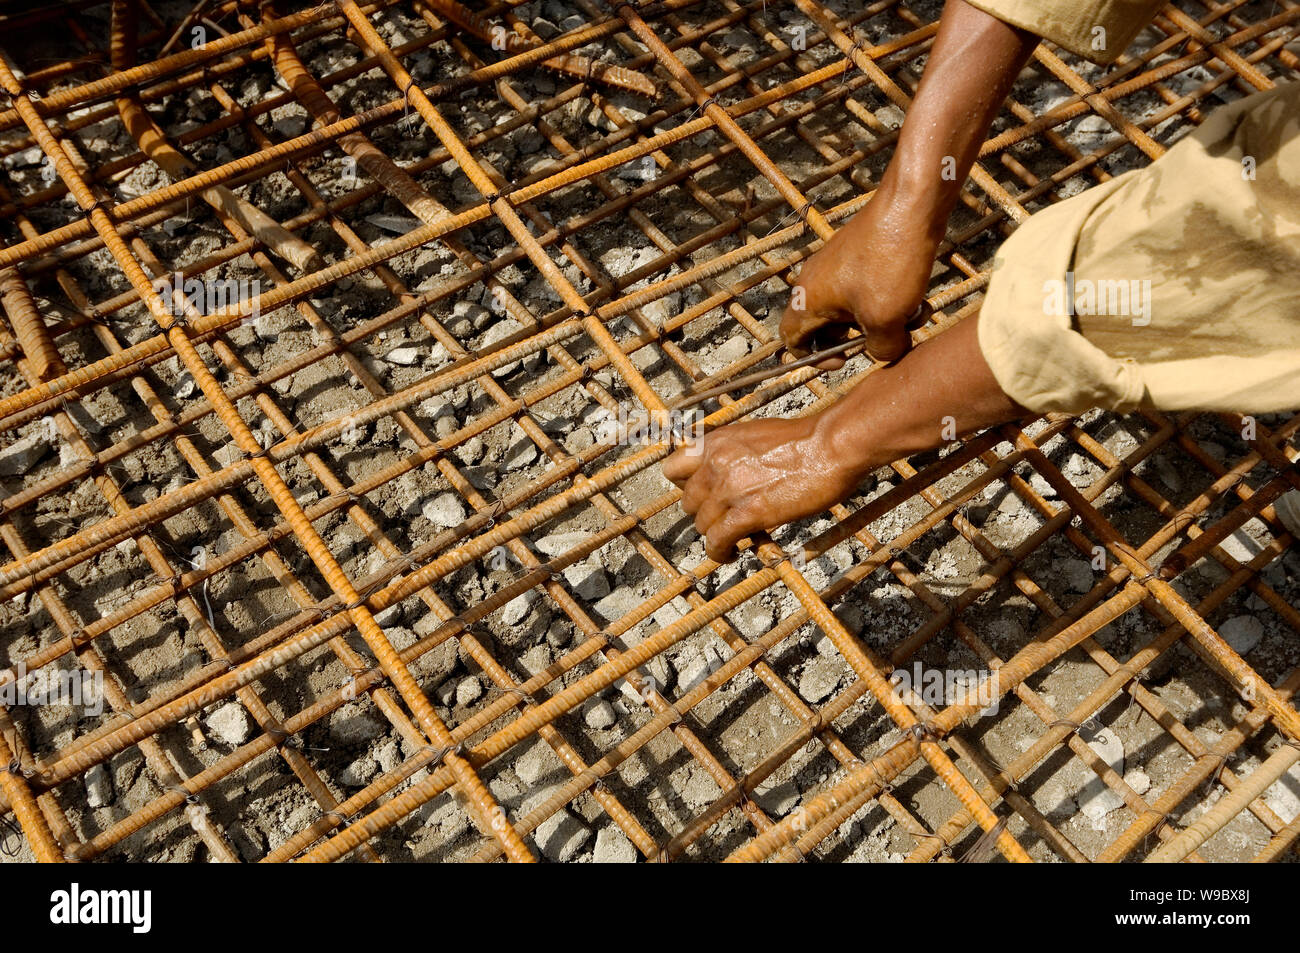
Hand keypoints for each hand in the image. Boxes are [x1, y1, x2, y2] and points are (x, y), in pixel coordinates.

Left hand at [662, 412, 863, 561]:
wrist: (831, 446)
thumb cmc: (806, 439)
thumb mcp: (757, 435)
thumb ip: (735, 453)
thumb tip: (733, 471)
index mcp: (716, 442)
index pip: (673, 467)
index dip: (685, 485)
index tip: (702, 494)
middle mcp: (715, 464)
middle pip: (688, 502)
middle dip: (706, 512)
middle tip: (726, 517)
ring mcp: (728, 490)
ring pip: (702, 525)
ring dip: (717, 533)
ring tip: (734, 539)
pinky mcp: (746, 514)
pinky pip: (717, 541)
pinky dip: (720, 552)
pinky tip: (731, 555)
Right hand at [780, 187, 937, 366]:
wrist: (911, 205)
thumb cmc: (889, 263)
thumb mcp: (887, 319)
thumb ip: (882, 348)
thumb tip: (885, 353)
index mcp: (809, 299)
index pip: (792, 339)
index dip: (813, 358)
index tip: (844, 359)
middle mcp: (816, 281)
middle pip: (827, 326)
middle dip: (859, 338)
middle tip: (882, 339)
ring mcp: (838, 265)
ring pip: (854, 308)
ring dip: (881, 319)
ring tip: (911, 316)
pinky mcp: (860, 254)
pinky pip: (867, 288)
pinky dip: (888, 298)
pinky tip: (917, 297)